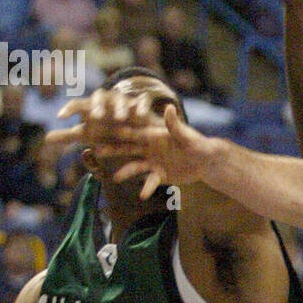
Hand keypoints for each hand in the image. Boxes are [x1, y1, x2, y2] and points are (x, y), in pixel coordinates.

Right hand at [48, 96, 213, 200]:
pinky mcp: (159, 175)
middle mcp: (150, 148)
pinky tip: (142, 195)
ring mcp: (153, 162)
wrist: (206, 161)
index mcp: (154, 135)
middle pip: (128, 149)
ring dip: (125, 172)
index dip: (121, 131)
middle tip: (97, 151)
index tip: (104, 128)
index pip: (134, 133)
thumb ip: (174, 124)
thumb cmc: (197, 144)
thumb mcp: (185, 135)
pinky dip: (146, 187)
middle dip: (113, 150)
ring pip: (135, 167)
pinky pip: (149, 181)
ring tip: (115, 178)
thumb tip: (169, 107)